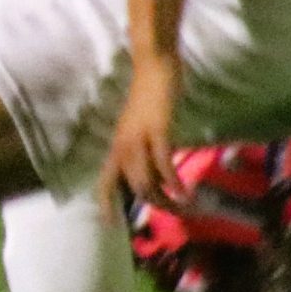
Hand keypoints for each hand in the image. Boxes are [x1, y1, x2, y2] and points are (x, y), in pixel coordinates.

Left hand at [98, 55, 181, 222]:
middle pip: (133, 187)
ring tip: (185, 205)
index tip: (111, 227)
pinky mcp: (157, 130)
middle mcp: (123, 146)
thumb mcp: (140, 126)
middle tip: (176, 212)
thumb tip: (154, 169)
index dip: (105, 205)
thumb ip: (143, 147)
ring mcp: (139, 138)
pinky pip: (163, 164)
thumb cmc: (149, 93)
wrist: (154, 65)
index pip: (104, 181)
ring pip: (146, 180)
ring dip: (166, 198)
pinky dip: (174, 182)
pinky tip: (186, 191)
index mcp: (118, 146)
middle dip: (154, 205)